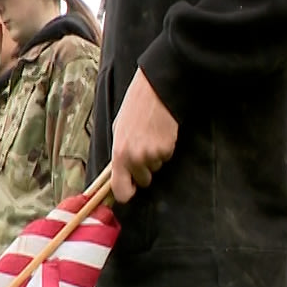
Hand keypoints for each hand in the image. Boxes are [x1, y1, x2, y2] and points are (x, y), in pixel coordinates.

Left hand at [110, 68, 177, 203]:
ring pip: (155, 169)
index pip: (121, 191)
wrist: (155, 92)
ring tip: (150, 137)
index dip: (126, 193)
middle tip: (142, 150)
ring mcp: (152, 155)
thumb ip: (119, 154)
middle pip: (143, 181)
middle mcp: (135, 159)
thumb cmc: (134, 109)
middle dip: (143, 171)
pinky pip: (166, 158)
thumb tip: (119, 172)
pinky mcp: (167, 149)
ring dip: (154, 158)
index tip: (129, 189)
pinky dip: (164, 149)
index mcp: (119, 154)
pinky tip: (160, 133)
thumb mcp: (118, 131)